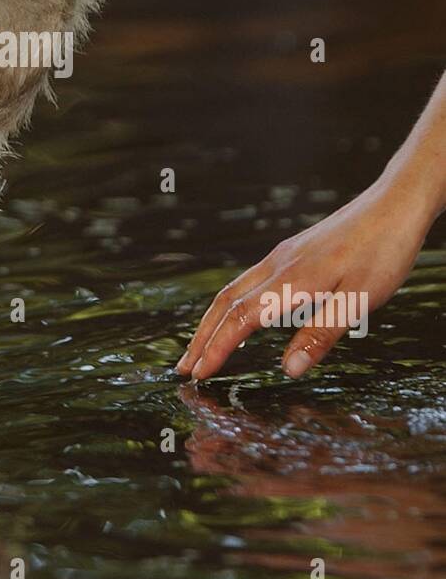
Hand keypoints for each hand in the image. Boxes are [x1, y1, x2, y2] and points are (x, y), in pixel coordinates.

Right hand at [176, 173, 435, 381]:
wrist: (395, 203)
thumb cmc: (384, 251)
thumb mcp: (362, 299)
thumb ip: (323, 334)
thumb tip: (289, 369)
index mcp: (292, 280)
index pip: (241, 318)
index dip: (217, 348)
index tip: (198, 375)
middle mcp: (278, 266)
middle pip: (225, 303)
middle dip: (201, 337)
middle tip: (183, 368)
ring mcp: (283, 256)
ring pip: (233, 290)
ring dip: (212, 321)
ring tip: (200, 348)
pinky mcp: (292, 252)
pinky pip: (248, 281)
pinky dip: (230, 304)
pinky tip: (237, 315)